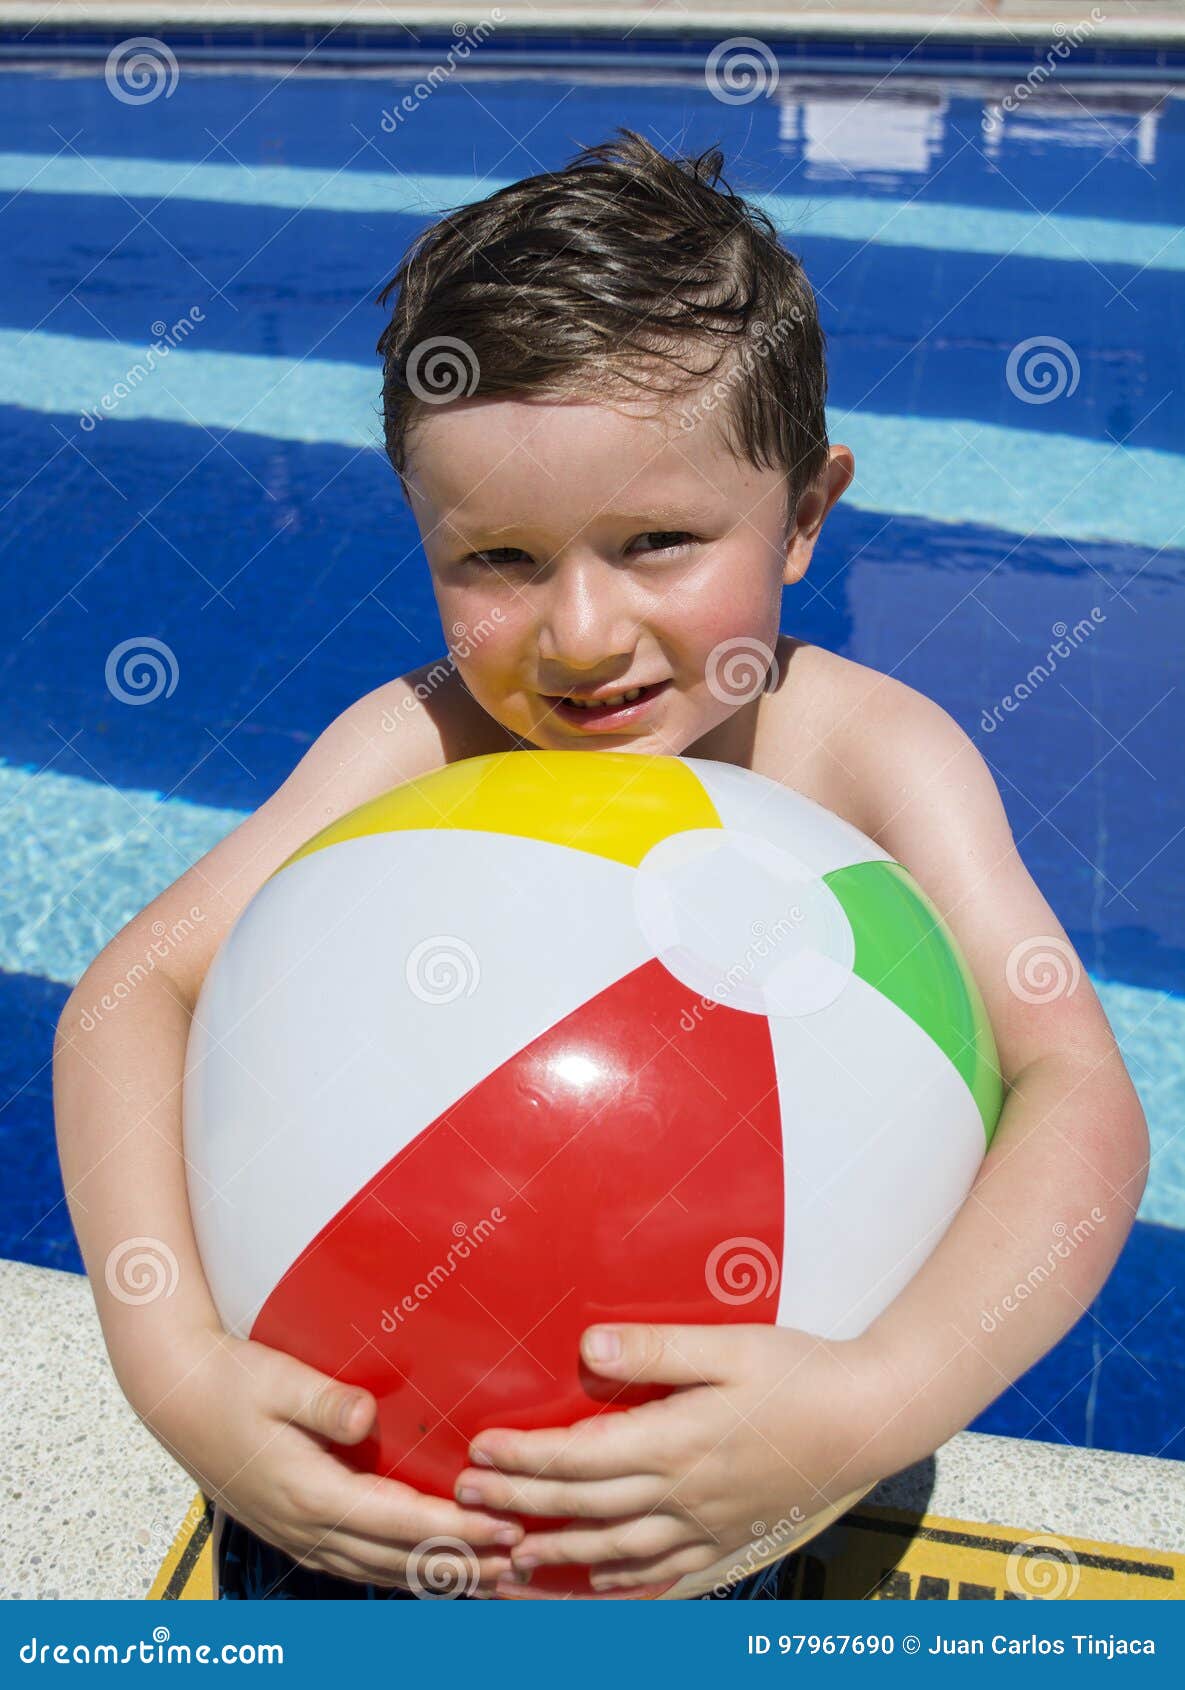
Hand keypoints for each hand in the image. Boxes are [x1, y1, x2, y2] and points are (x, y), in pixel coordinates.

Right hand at [142, 1328, 524, 1594]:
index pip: (400, 1523)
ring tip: (491, 1575)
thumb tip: (367, 1414)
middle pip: (398, 1561)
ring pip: (380, 1571)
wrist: (175, 1397)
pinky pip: (359, 1564)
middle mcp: (307, 1527)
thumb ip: (324, 1400)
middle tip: (519, 1561)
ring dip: (438, 1575)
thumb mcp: (278, 1380)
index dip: (456, 1531)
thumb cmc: (230, 1381)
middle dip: (462, 1564)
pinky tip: (431, 1568)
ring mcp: (299, 1536)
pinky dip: (402, 1570)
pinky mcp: (296, 1531)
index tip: (503, 1528)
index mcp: (310, 1492)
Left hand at [455, 1322, 888, 1594]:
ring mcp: (708, 1525)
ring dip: (557, 1555)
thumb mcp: (727, 1345)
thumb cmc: (799, 1371)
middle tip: (467, 1500)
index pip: (579, 1458)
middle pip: (584, 1507)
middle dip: (519, 1504)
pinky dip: (623, 1585)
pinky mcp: (730, 1540)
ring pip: (615, 1553)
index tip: (479, 1449)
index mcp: (676, 1442)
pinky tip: (599, 1583)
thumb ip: (655, 1348)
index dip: (523, 1458)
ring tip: (510, 1558)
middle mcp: (685, 1494)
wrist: (869, 1419)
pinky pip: (666, 1576)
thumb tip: (589, 1348)